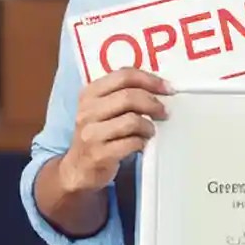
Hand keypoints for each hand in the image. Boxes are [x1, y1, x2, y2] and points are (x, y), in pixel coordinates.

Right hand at [58, 67, 171, 192]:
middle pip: (129, 96)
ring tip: (149, 131)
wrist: (78, 169)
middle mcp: (87, 111)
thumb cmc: (97, 136)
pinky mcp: (99, 154)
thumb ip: (122, 95)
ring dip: (148, 126)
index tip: (167, 88)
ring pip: (132, 120)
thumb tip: (158, 88)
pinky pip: (132, 143)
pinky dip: (142, 143)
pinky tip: (140, 144)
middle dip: (153, 103)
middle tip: (164, 112)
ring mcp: (91, 133)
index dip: (150, 80)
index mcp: (89, 94)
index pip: (123, 75)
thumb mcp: (101, 110)